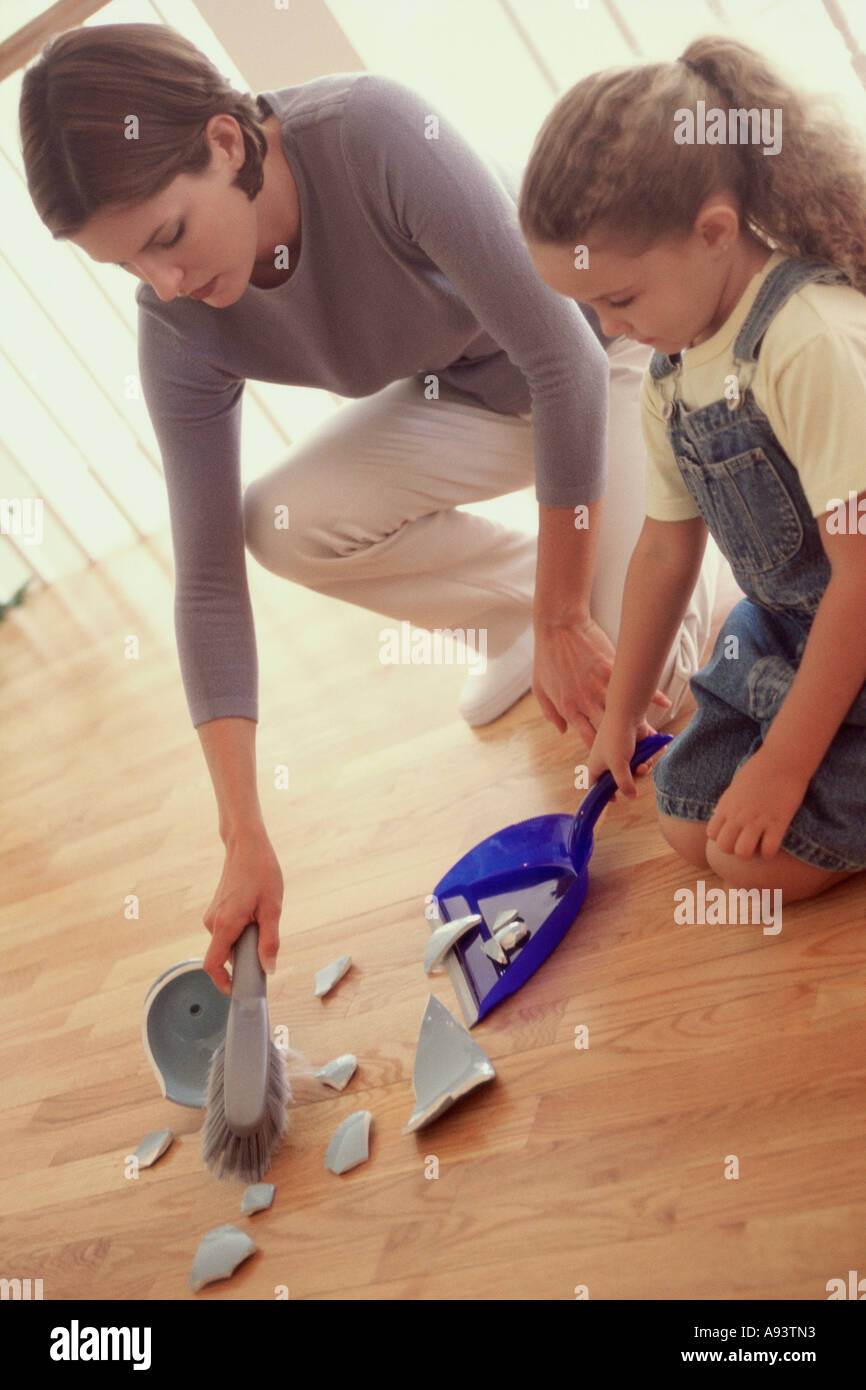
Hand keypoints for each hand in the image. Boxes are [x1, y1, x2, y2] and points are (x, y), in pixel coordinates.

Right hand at [202, 832, 283, 992]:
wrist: (247, 845)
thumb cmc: (261, 872)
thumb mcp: (272, 909)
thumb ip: (270, 942)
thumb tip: (269, 970)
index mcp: (225, 925)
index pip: (212, 966)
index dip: (222, 983)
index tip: (238, 990)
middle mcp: (213, 922)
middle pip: (222, 956)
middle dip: (242, 960)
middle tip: (265, 951)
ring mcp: (212, 915)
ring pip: (226, 942)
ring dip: (243, 943)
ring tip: (263, 922)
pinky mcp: (216, 909)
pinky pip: (226, 931)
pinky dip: (240, 932)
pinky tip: (256, 914)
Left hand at [532, 613, 669, 742]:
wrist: (558, 626)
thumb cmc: (547, 656)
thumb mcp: (540, 688)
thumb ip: (551, 713)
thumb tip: (562, 732)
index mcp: (570, 709)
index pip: (590, 739)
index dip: (602, 752)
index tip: (612, 756)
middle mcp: (587, 702)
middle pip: (611, 732)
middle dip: (626, 745)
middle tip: (639, 752)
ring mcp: (600, 686)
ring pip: (625, 713)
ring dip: (640, 726)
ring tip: (653, 737)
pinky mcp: (612, 669)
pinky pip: (633, 686)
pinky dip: (650, 695)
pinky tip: (664, 704)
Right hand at [586, 710, 658, 798]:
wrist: (627, 713)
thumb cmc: (616, 739)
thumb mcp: (619, 766)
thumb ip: (625, 784)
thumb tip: (631, 797)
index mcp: (596, 765)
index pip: (594, 785)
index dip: (602, 794)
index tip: (615, 799)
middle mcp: (607, 760)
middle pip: (619, 779)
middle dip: (632, 778)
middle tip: (638, 770)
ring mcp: (620, 752)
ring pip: (633, 768)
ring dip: (642, 767)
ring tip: (646, 762)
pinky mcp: (632, 745)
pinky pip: (641, 757)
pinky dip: (649, 756)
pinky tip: (655, 751)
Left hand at [706, 750, 807, 858]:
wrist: (783, 759)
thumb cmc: (760, 770)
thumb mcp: (735, 786)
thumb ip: (727, 804)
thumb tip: (718, 816)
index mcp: (727, 805)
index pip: (712, 834)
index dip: (722, 838)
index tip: (734, 833)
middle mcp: (738, 815)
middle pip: (724, 847)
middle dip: (734, 849)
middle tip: (746, 841)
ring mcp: (757, 820)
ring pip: (743, 852)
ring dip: (751, 852)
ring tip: (759, 844)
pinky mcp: (778, 822)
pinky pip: (769, 850)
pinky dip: (770, 852)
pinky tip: (773, 843)